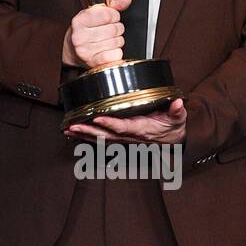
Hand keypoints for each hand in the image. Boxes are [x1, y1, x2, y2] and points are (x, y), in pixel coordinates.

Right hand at [62, 0, 131, 67]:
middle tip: (109, 31)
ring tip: (108, 40)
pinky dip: (116, 53)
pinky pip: (115, 55)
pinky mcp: (93, 62)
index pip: (107, 15)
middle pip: (114, 29)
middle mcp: (80, 36)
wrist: (72, 50)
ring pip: (117, 42)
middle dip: (117, 29)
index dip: (114, 15)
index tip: (110, 18)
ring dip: (117, 41)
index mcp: (80, 21)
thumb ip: (112, 6)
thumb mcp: (94, 14)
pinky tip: (109, 50)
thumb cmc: (85, 30)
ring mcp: (86, 51)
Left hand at [64, 97, 186, 143]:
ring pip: (100, 139)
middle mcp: (130, 137)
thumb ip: (177, 111)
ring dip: (83, 135)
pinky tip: (74, 133)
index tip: (97, 116)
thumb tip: (176, 103)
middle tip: (72, 125)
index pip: (123, 127)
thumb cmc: (173, 128)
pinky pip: (100, 140)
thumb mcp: (178, 118)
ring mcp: (124, 140)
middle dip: (88, 130)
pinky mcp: (120, 139)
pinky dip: (86, 137)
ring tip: (67, 129)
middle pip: (106, 135)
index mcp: (142, 130)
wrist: (172, 142)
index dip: (110, 123)